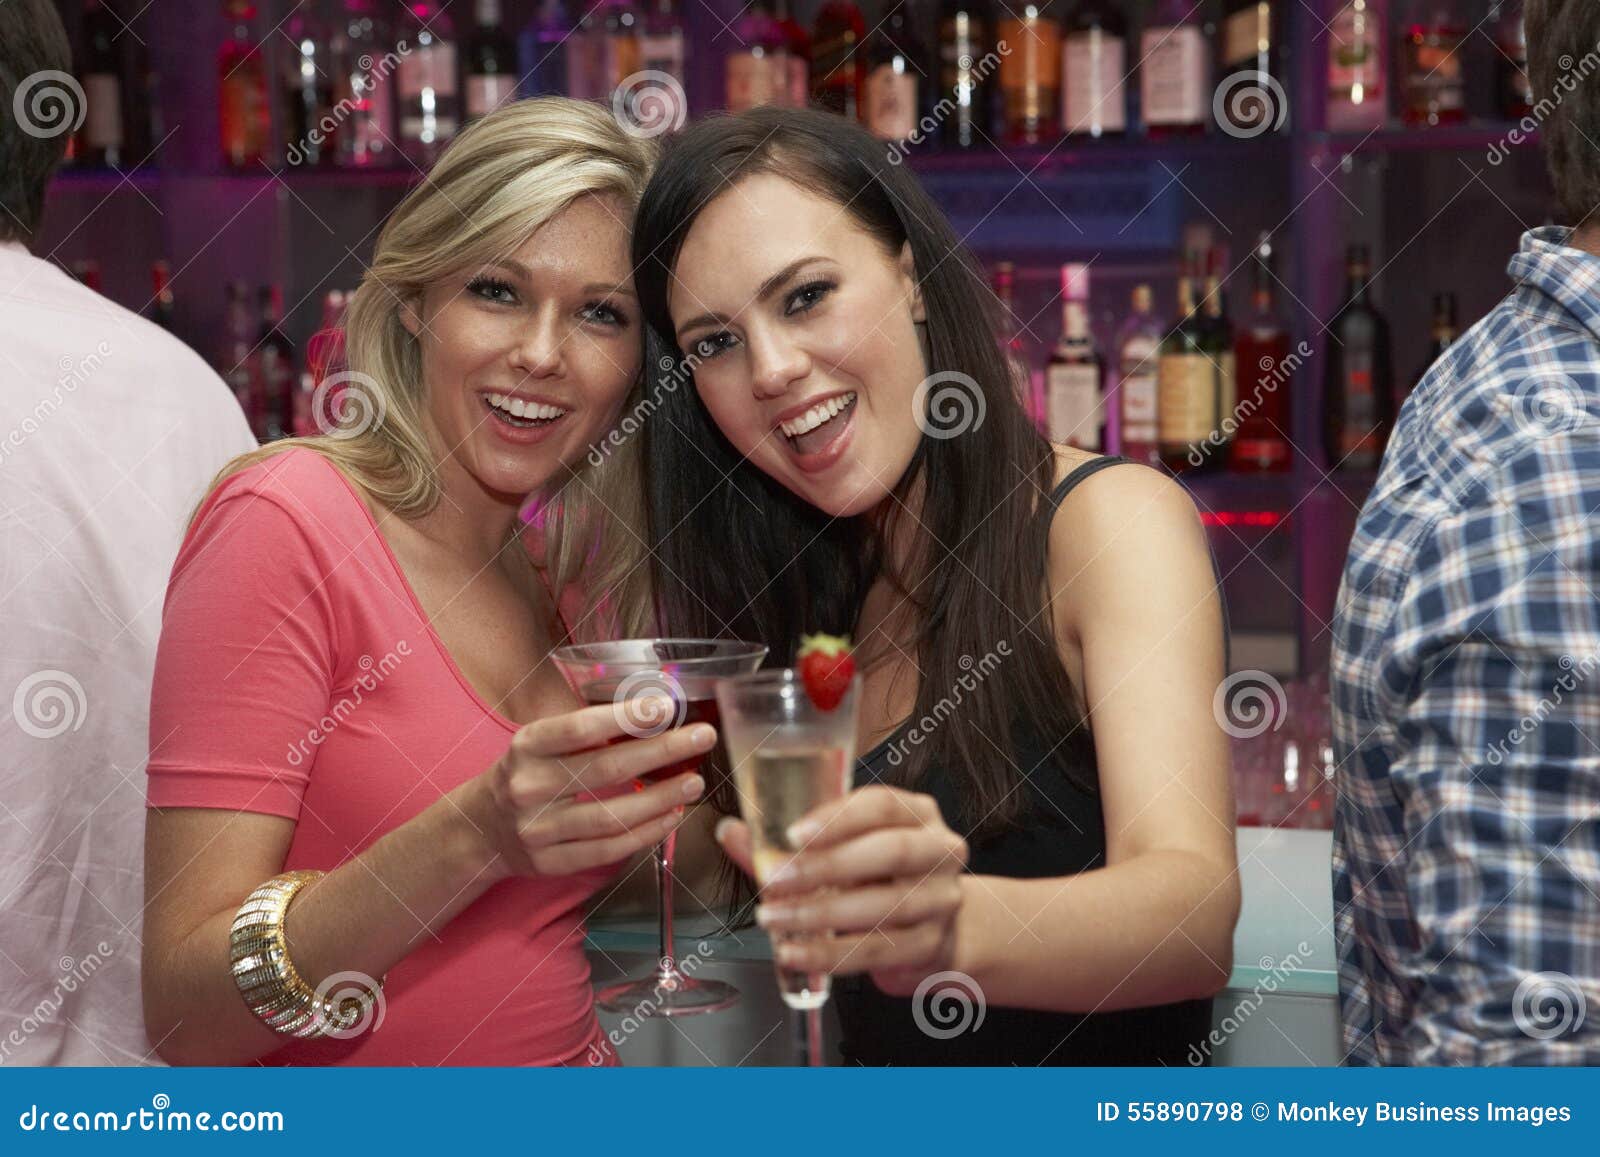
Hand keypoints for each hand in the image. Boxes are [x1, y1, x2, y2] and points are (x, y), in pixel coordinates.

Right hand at [467, 699, 714, 878]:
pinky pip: (607, 850)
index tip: (668, 707)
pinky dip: (645, 834)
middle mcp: (528, 787)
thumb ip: (587, 730)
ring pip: (611, 817)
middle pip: (605, 770)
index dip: (627, 717)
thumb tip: (655, 712)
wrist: (481, 827)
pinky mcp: (549, 863)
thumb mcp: (540, 741)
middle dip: (661, 752)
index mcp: (527, 746)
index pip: (580, 728)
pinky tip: (671, 816)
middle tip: (701, 737)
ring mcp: (537, 830)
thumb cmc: (526, 773)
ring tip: (695, 783)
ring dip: (661, 799)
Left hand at [715, 784, 968, 995]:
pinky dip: (830, 955)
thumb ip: (788, 844)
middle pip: (889, 852)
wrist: (937, 928)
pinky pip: (878, 951)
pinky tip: (795, 953)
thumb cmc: (880, 877)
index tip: (792, 834)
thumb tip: (731, 832)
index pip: (882, 804)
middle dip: (826, 867)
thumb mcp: (844, 850)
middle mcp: (939, 850)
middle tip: (775, 880)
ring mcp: (941, 899)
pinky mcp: (932, 944)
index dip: (837, 818)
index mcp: (916, 813)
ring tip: (774, 919)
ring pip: (882, 907)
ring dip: (819, 915)